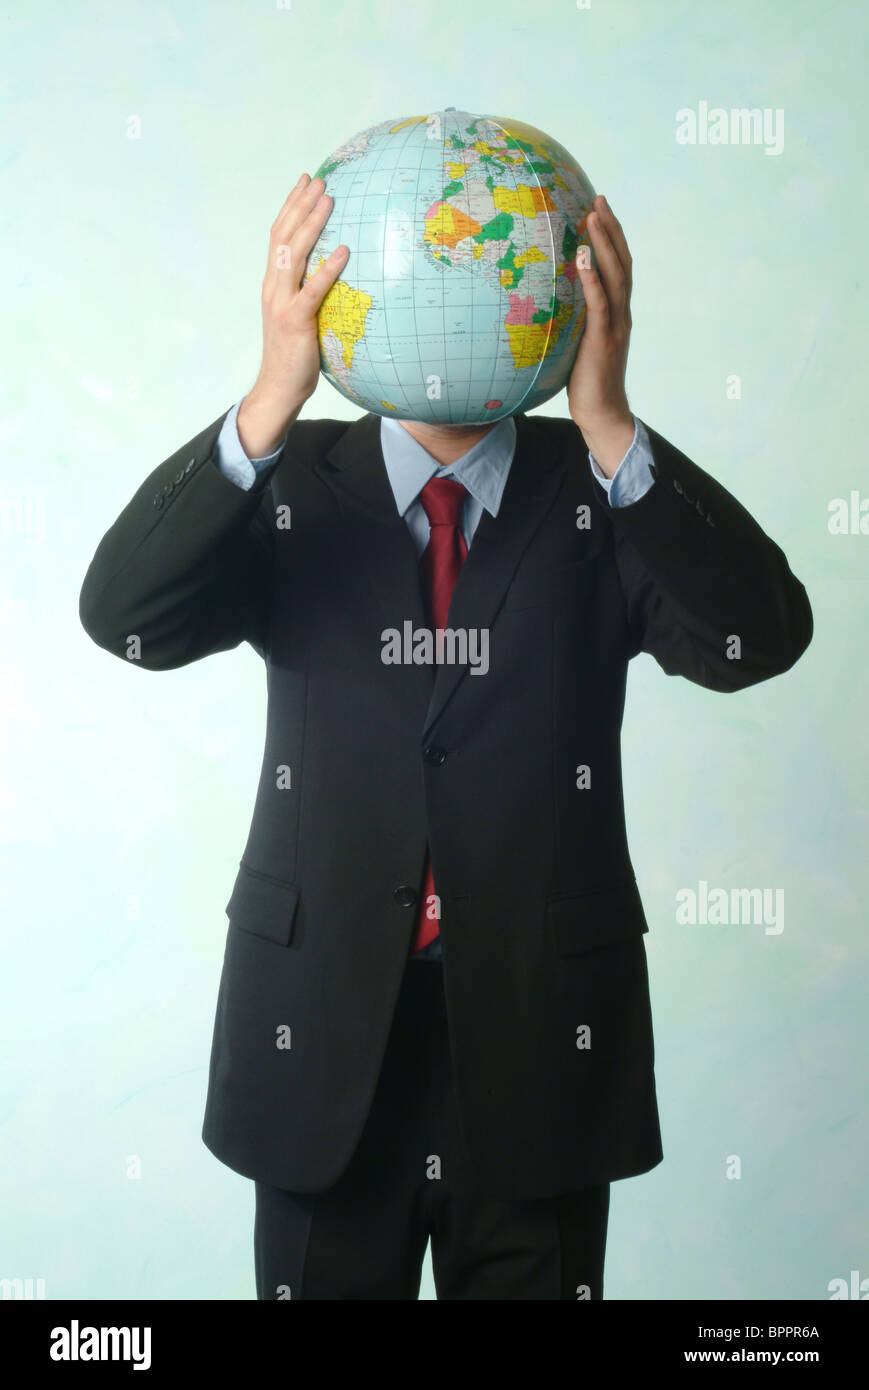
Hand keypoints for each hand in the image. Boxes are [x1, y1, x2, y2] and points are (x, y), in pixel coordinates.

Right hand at [238, 174, 348, 456]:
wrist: (278, 389)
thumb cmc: (295, 355)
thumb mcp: (299, 316)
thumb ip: (309, 291)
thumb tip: (336, 272)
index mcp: (272, 283)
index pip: (278, 235)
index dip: (291, 206)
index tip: (306, 182)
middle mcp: (272, 287)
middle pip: (284, 236)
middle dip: (301, 205)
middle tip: (320, 180)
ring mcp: (281, 303)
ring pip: (293, 254)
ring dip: (311, 224)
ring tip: (329, 201)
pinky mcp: (295, 322)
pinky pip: (312, 290)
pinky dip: (327, 268)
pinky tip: (343, 251)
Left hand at [568, 194, 634, 476]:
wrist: (601, 412)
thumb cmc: (584, 380)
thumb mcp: (576, 341)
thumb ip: (570, 318)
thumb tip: (543, 298)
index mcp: (616, 311)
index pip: (618, 265)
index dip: (612, 235)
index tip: (598, 207)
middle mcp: (621, 312)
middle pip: (621, 261)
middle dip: (611, 228)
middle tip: (598, 199)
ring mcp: (615, 324)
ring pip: (615, 275)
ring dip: (605, 243)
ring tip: (593, 215)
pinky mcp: (603, 339)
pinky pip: (600, 302)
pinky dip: (593, 277)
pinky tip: (584, 256)